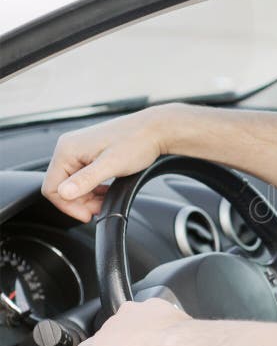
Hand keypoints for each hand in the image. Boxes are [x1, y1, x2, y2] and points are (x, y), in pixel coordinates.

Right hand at [41, 105, 178, 222]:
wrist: (155, 130)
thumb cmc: (136, 142)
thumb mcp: (111, 165)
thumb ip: (86, 180)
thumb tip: (64, 193)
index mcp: (67, 149)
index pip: (52, 188)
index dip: (68, 206)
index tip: (87, 216)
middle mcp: (69, 148)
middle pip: (62, 187)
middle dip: (80, 202)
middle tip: (100, 209)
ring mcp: (79, 151)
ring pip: (74, 184)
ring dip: (88, 197)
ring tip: (105, 201)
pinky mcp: (90, 154)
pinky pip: (84, 177)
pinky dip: (93, 189)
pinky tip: (106, 192)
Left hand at [70, 298, 191, 345]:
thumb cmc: (186, 342)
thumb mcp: (185, 330)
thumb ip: (178, 331)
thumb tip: (184, 341)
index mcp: (151, 306)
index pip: (139, 316)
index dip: (141, 329)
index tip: (146, 340)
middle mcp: (130, 312)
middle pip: (120, 325)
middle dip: (125, 338)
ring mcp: (112, 328)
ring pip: (105, 338)